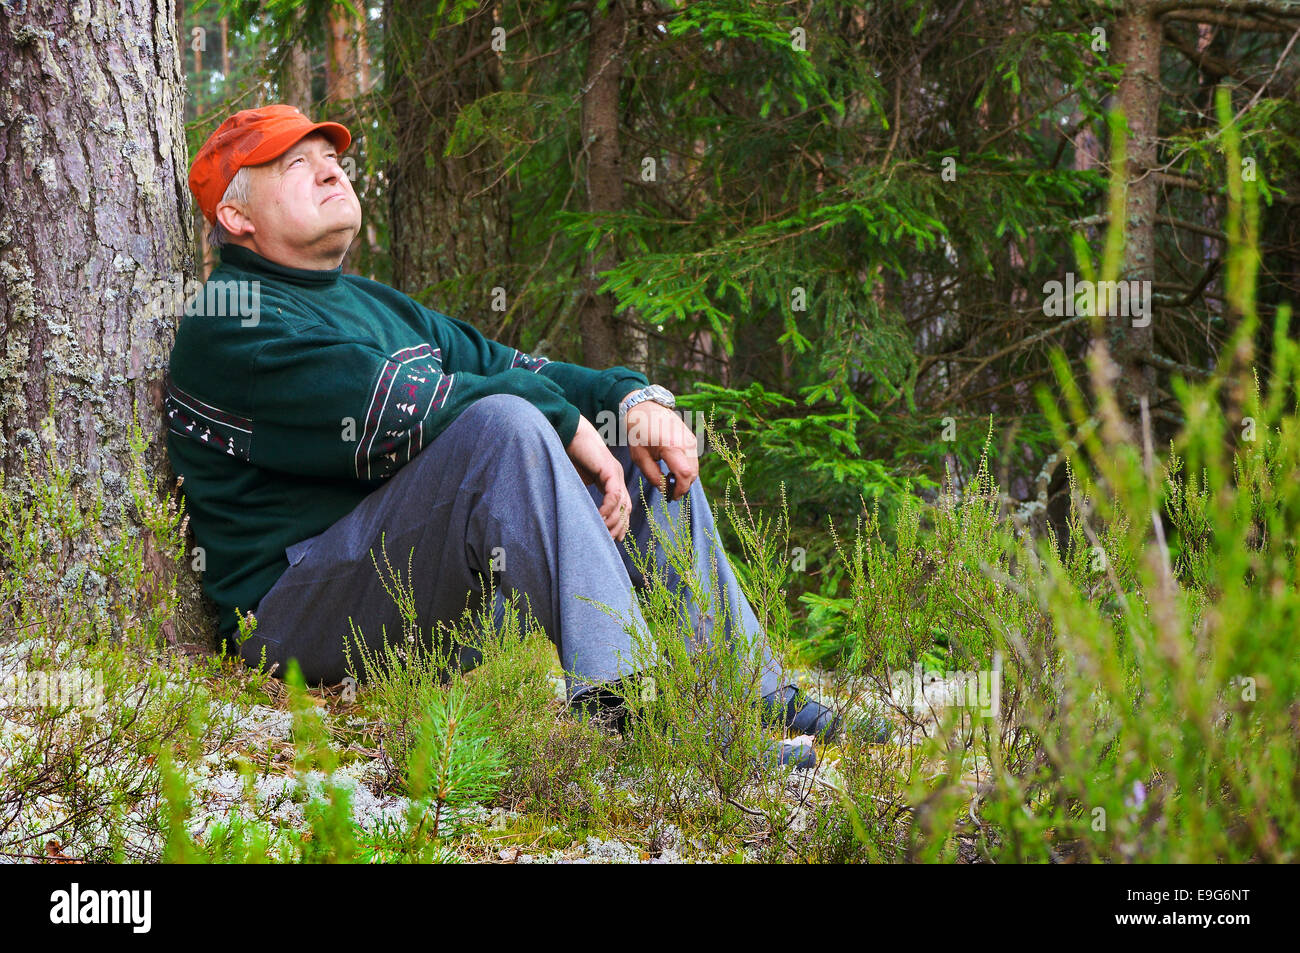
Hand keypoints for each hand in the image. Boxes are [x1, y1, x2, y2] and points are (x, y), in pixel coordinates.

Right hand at [565, 413, 632, 541]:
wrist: (570, 432)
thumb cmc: (570, 453)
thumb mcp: (579, 479)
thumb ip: (584, 494)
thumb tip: (584, 514)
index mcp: (612, 478)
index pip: (623, 504)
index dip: (621, 522)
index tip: (616, 538)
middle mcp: (617, 476)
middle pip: (626, 507)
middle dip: (619, 526)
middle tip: (610, 540)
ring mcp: (615, 473)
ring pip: (622, 503)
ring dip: (613, 520)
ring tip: (603, 533)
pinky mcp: (609, 470)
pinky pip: (613, 495)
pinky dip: (608, 508)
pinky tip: (600, 518)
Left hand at [620, 392, 698, 501]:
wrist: (645, 409)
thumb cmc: (638, 433)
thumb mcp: (640, 458)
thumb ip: (653, 476)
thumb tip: (665, 489)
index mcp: (671, 447)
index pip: (685, 475)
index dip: (680, 489)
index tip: (672, 497)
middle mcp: (686, 443)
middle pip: (693, 474)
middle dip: (683, 486)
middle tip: (670, 491)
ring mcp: (691, 441)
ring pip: (695, 468)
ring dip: (685, 478)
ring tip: (669, 479)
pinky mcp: (692, 439)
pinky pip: (693, 460)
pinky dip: (686, 469)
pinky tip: (672, 468)